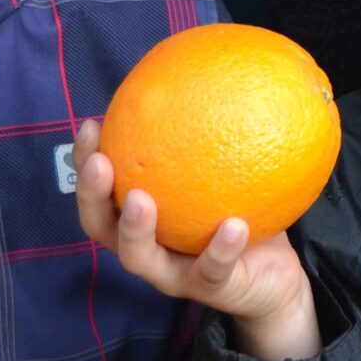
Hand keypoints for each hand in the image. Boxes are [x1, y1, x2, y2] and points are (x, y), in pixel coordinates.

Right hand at [71, 119, 318, 356]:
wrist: (274, 278)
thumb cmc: (240, 212)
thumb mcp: (225, 171)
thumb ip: (209, 134)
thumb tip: (206, 69)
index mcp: (140, 219)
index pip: (100, 191)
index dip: (85, 162)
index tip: (91, 125)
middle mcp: (146, 248)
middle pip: (101, 227)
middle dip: (93, 195)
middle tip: (101, 163)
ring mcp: (174, 274)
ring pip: (140, 259)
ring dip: (136, 229)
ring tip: (143, 199)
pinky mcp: (210, 291)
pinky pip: (212, 271)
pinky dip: (220, 249)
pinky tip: (234, 224)